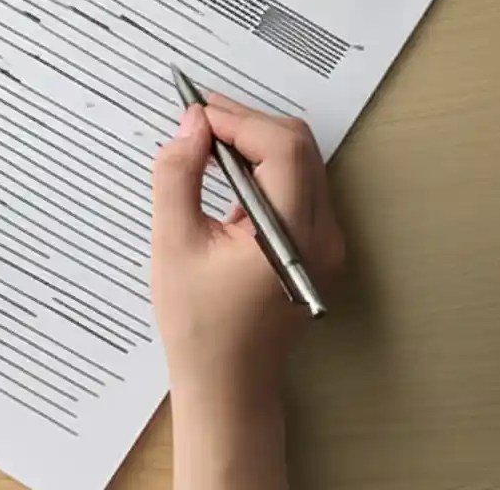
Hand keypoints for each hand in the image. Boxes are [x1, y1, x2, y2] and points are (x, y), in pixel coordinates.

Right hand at [151, 96, 343, 396]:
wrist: (227, 383)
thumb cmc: (198, 326)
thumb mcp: (173, 244)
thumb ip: (177, 177)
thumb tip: (189, 127)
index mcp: (292, 234)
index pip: (282, 148)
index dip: (238, 120)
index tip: (195, 116)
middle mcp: (322, 234)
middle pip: (298, 147)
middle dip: (247, 122)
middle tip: (197, 119)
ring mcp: (325, 241)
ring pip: (301, 162)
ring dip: (255, 142)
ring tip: (206, 141)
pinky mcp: (315, 246)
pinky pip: (296, 186)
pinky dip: (263, 167)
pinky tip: (224, 172)